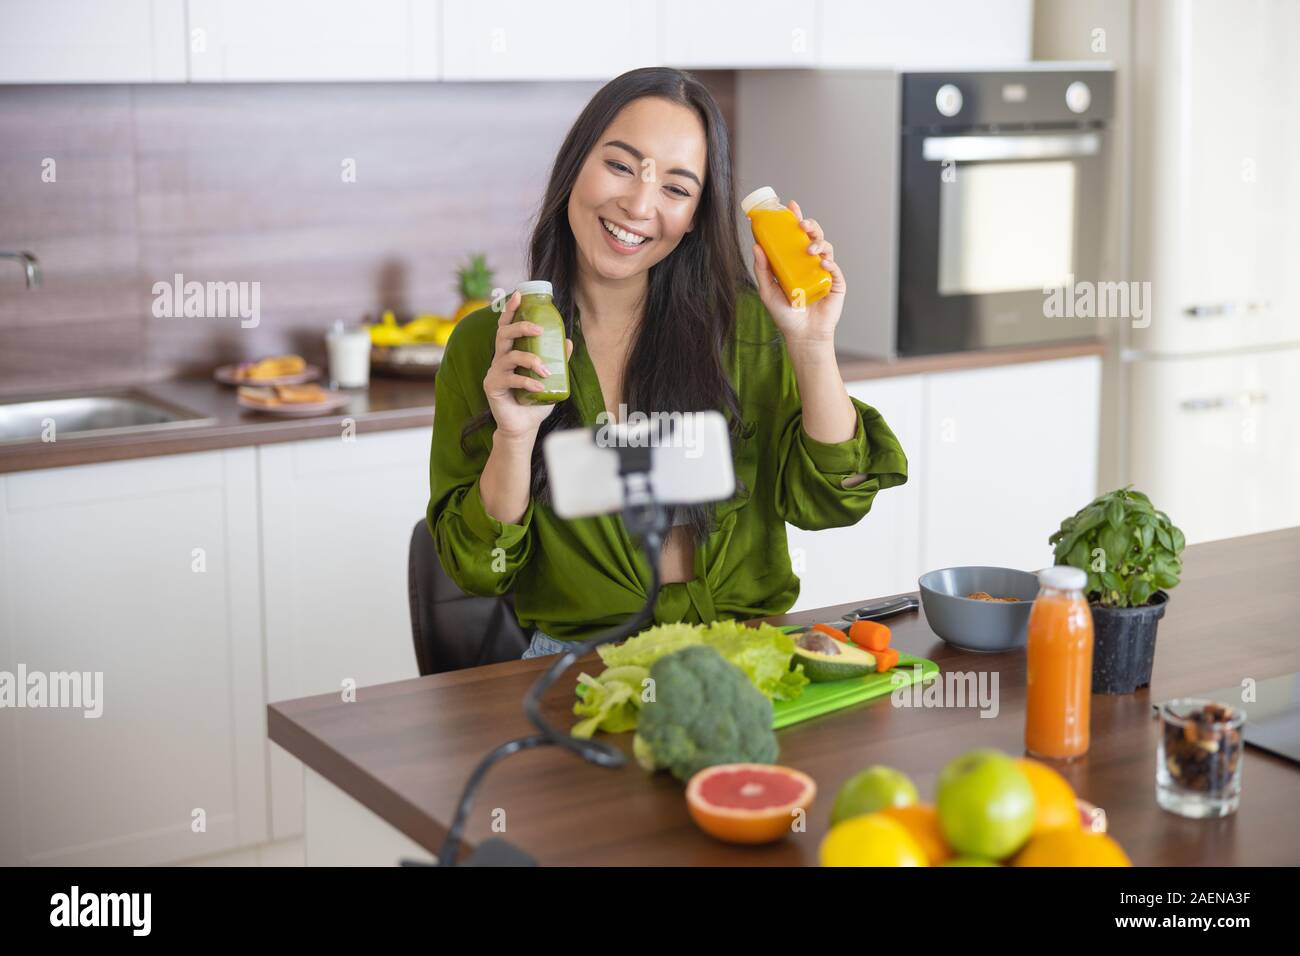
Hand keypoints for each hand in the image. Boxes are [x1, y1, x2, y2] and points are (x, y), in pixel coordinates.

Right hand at [482, 290, 573, 441]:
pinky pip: (511, 379)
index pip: (506, 326)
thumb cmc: (534, 401)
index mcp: (510, 353)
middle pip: (503, 334)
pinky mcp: (493, 386)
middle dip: (521, 328)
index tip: (518, 295)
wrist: (524, 427)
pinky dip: (528, 382)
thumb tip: (568, 340)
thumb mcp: (550, 378)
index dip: (510, 310)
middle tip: (539, 330)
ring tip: (546, 371)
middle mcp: (499, 359)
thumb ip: (557, 360)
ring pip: (509, 356)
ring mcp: (494, 372)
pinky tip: (540, 388)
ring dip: (531, 360)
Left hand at [751, 199, 845, 351]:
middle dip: (810, 226)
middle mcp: (811, 263)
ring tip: (810, 250)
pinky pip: (835, 268)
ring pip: (826, 248)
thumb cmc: (785, 315)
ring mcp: (825, 272)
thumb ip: (762, 269)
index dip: (795, 219)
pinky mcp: (836, 283)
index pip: (796, 236)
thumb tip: (756, 246)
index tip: (791, 206)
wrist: (802, 336)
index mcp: (796, 261)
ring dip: (819, 243)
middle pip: (814, 236)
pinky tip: (822, 263)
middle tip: (802, 224)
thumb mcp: (768, 291)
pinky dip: (829, 263)